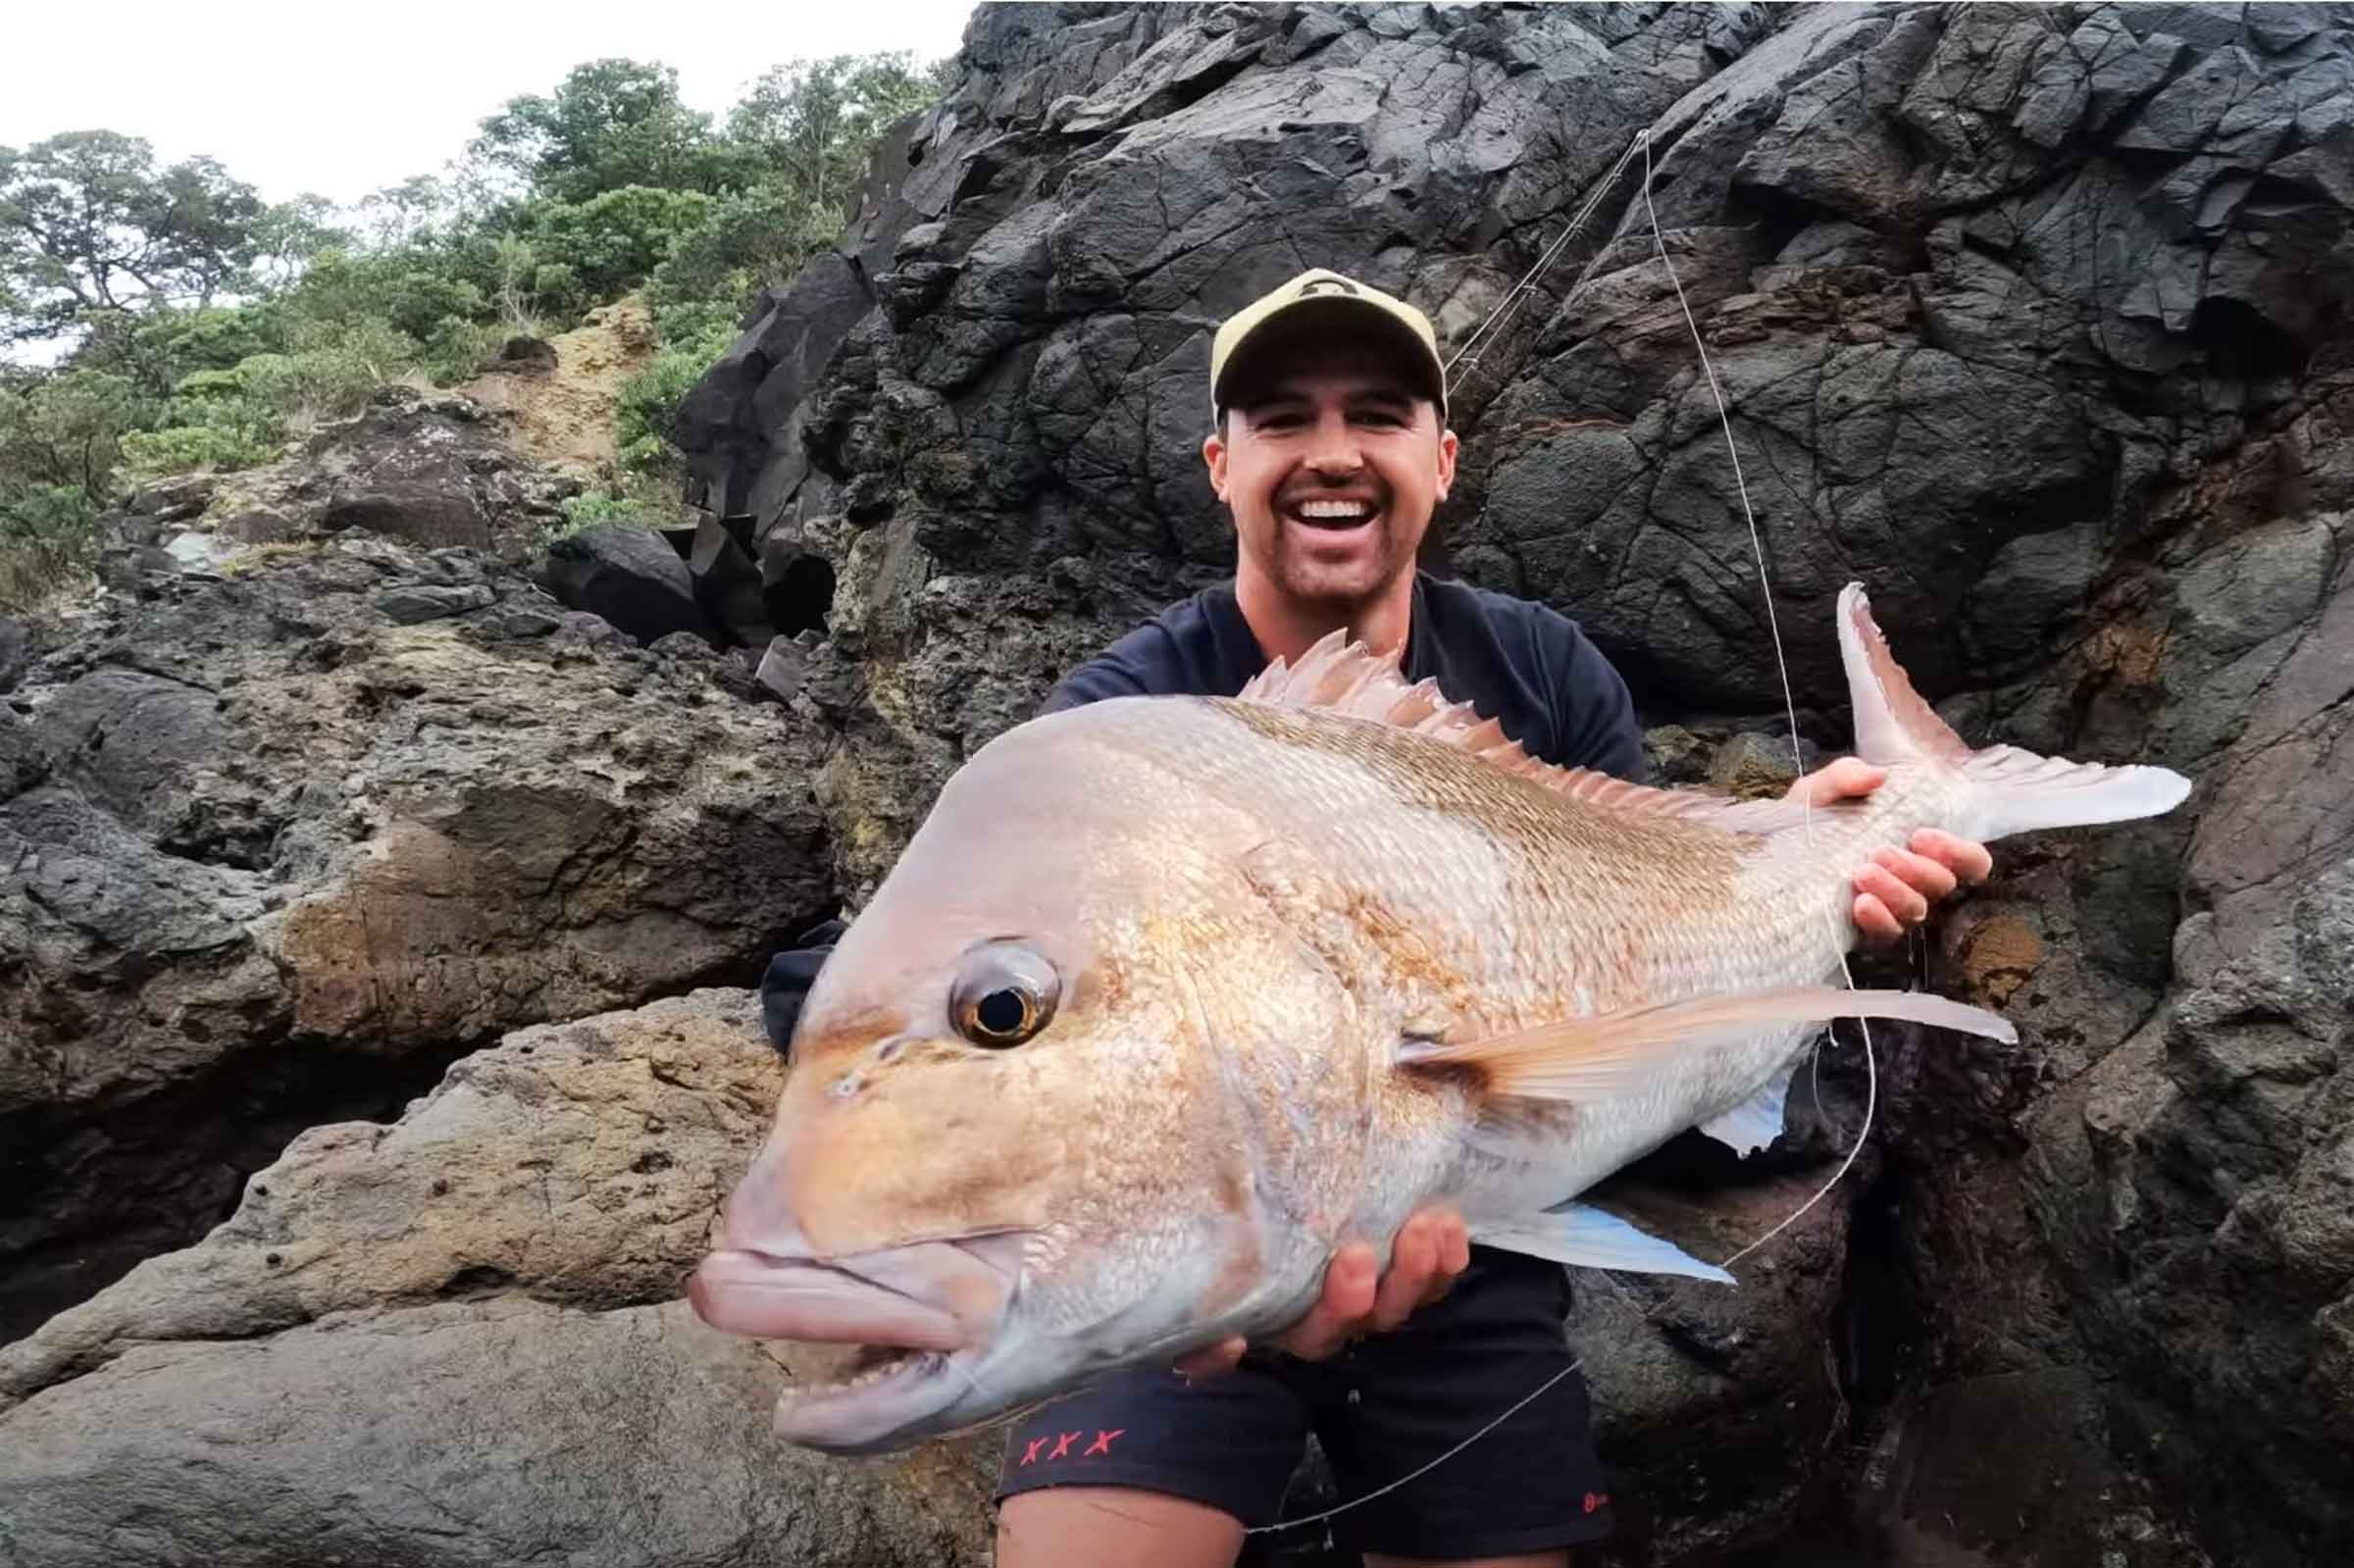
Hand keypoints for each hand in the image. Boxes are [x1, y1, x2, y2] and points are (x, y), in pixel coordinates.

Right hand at [1172, 1205, 1470, 1379]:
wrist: (1227, 1217)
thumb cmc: (1211, 1269)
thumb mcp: (1191, 1308)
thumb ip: (1196, 1342)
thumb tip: (1230, 1348)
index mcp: (1288, 1324)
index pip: (1319, 1333)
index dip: (1341, 1305)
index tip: (1349, 1257)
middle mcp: (1336, 1316)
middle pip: (1375, 1317)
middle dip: (1389, 1283)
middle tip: (1390, 1239)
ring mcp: (1373, 1291)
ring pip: (1411, 1297)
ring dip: (1425, 1267)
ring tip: (1428, 1224)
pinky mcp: (1400, 1263)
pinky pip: (1435, 1273)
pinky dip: (1448, 1253)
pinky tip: (1449, 1222)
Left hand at [1786, 758, 1993, 944]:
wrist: (1763, 855)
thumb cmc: (1807, 821)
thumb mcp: (1821, 791)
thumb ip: (1847, 775)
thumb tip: (1878, 775)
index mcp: (1917, 846)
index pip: (1969, 860)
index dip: (1959, 852)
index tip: (1921, 835)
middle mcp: (1911, 879)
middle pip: (1944, 884)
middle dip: (1919, 868)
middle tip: (1881, 851)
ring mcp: (1890, 907)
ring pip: (1918, 910)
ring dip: (1896, 890)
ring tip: (1862, 873)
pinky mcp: (1865, 930)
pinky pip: (1887, 934)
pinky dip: (1880, 919)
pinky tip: (1860, 903)